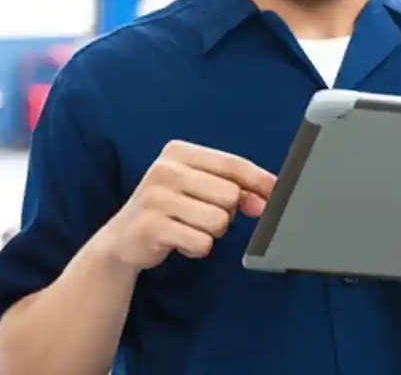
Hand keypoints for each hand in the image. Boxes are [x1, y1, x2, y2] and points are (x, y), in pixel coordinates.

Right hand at [95, 140, 276, 271]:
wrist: (124, 238)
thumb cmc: (169, 209)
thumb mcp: (198, 189)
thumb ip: (232, 188)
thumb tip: (263, 200)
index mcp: (178, 152)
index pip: (232, 163)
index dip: (259, 181)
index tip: (276, 194)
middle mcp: (165, 169)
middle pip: (229, 194)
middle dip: (226, 212)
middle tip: (202, 215)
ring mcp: (156, 197)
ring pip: (219, 221)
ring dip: (211, 232)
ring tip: (189, 227)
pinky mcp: (152, 226)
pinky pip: (201, 242)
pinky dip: (197, 247)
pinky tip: (179, 240)